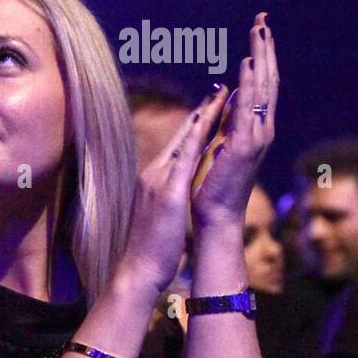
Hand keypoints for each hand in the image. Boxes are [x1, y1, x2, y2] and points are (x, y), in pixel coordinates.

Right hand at [112, 86, 231, 297]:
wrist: (138, 266)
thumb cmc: (151, 248)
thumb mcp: (160, 216)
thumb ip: (166, 199)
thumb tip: (175, 194)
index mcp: (153, 180)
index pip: (176, 147)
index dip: (194, 126)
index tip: (209, 108)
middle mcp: (154, 174)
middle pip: (180, 137)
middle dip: (201, 114)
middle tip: (219, 90)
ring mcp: (158, 180)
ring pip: (183, 141)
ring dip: (202, 117)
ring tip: (220, 96)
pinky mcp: (167, 191)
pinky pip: (184, 158)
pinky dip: (196, 138)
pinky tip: (208, 124)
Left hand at [191, 13, 278, 231]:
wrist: (214, 218)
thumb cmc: (212, 188)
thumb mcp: (218, 147)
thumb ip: (224, 124)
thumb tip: (225, 101)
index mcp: (252, 129)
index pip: (259, 85)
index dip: (260, 58)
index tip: (258, 30)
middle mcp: (259, 130)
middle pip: (266, 81)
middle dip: (265, 49)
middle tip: (262, 19)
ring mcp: (254, 138)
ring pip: (262, 90)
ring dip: (261, 59)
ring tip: (259, 31)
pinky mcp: (243, 148)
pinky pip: (247, 111)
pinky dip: (249, 87)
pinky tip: (246, 66)